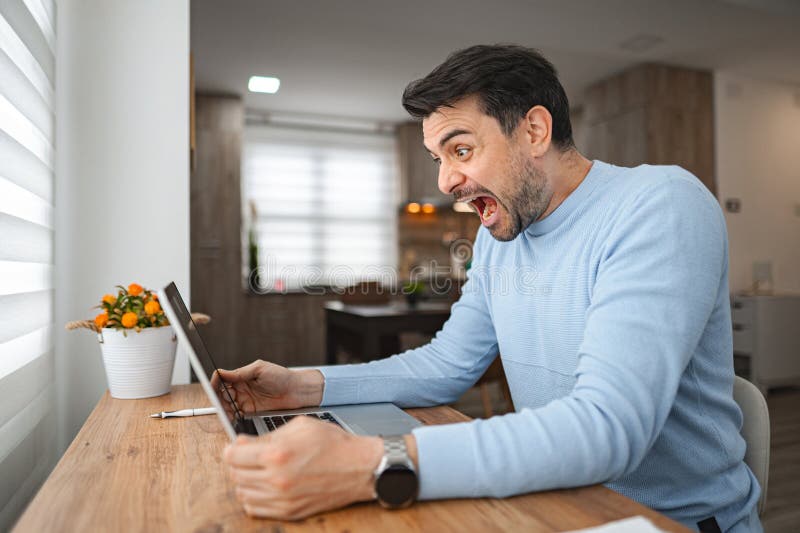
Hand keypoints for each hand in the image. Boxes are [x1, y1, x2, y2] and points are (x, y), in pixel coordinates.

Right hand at [210, 359, 323, 416]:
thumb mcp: (260, 370)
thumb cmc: (282, 376)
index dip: (215, 385)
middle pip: (222, 394)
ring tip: (228, 413)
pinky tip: (234, 417)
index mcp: (242, 376)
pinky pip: (237, 414)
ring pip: (227, 405)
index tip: (213, 390)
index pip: (222, 380)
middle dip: (219, 399)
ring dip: (225, 409)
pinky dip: (233, 417)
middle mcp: (241, 388)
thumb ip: (239, 373)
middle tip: (222, 404)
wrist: (298, 390)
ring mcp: (245, 400)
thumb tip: (220, 373)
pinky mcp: (251, 411)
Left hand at [224, 416, 383, 518]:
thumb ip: (267, 436)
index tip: (234, 448)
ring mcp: (283, 499)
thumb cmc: (334, 444)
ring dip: (245, 481)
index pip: (233, 456)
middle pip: (235, 475)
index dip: (231, 449)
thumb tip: (242, 443)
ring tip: (257, 471)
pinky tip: (264, 487)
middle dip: (237, 464)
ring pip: (243, 493)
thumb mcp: (299, 427)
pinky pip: (255, 509)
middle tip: (246, 457)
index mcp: (277, 454)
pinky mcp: (290, 511)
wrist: (359, 467)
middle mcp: (277, 479)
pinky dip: (254, 498)